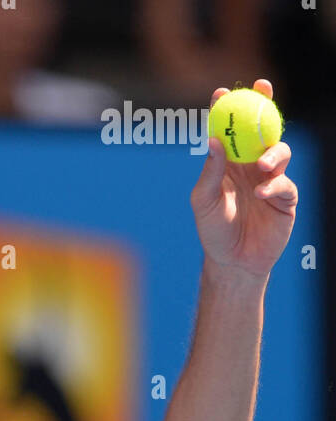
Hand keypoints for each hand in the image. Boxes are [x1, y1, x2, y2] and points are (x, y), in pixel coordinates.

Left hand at [191, 78, 297, 282]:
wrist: (233, 263)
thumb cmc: (213, 231)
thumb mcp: (204, 202)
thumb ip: (210, 172)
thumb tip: (213, 140)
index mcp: (230, 163)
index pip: (229, 130)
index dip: (226, 109)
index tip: (220, 93)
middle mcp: (252, 166)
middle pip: (261, 129)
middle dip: (264, 105)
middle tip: (262, 88)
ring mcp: (270, 179)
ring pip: (280, 151)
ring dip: (273, 151)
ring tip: (262, 164)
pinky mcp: (285, 199)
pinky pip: (284, 184)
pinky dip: (274, 185)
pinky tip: (261, 194)